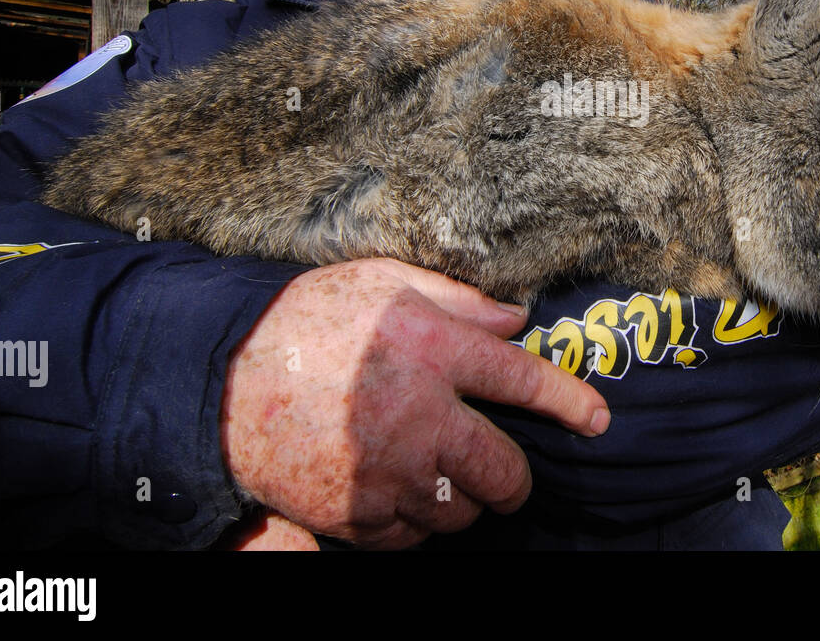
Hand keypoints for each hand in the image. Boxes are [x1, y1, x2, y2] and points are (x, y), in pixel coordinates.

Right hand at [219, 257, 608, 548]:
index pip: (525, 382)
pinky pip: (410, 538)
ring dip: (461, 499)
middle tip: (506, 474)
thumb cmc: (307, 319)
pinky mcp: (352, 514)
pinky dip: (413, 523)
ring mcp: (385, 473)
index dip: (572, 404)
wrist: (221, 378)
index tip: (598, 421)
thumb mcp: (384, 282)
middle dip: (515, 480)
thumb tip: (518, 317)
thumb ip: (458, 300)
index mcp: (432, 350)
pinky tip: (394, 491)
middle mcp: (418, 417)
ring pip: (460, 512)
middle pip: (503, 472)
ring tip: (433, 474)